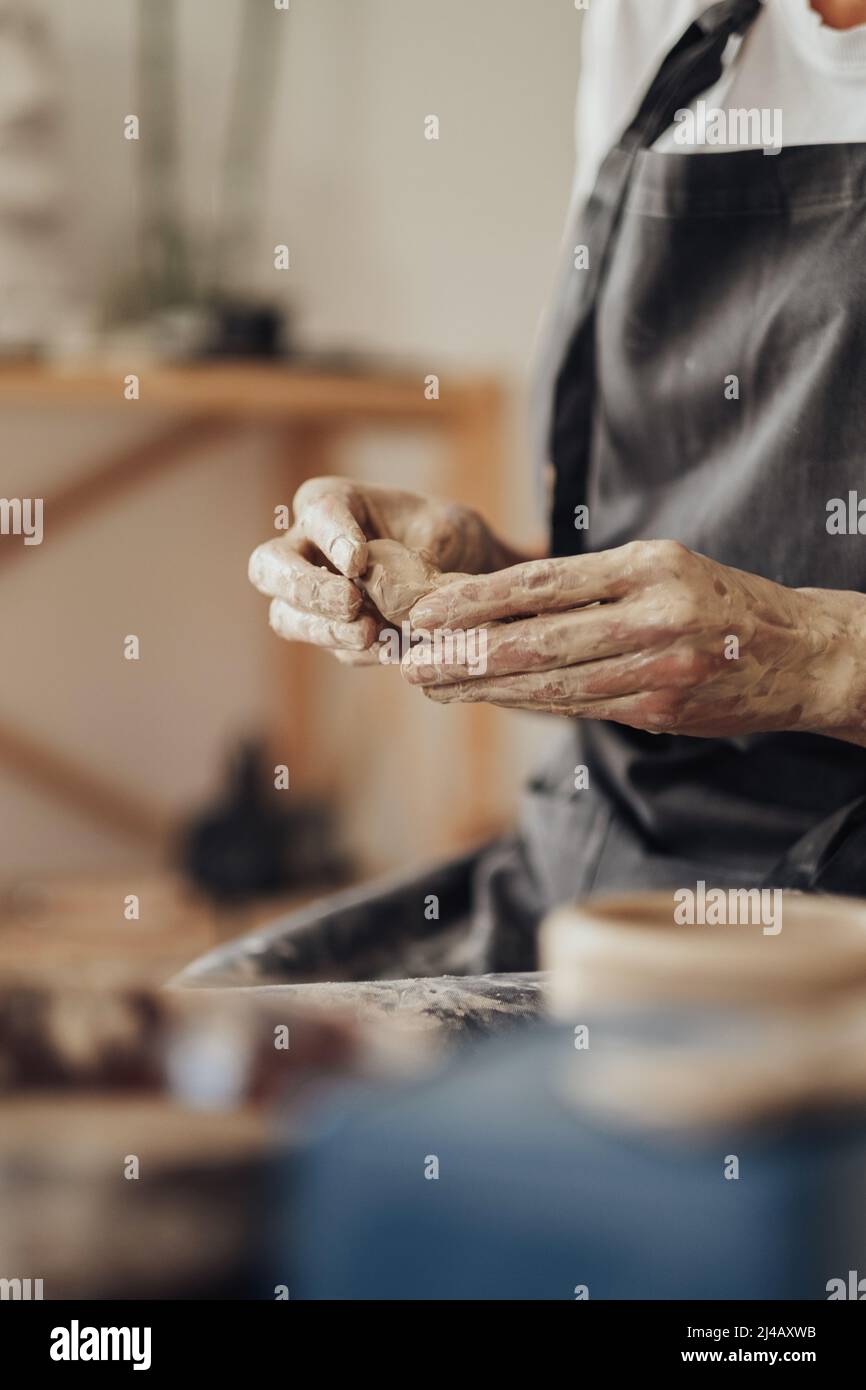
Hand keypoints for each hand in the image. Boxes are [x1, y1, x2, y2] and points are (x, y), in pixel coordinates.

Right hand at [248, 477, 512, 665]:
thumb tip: (401, 590)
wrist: (464, 572)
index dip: (332, 537)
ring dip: (323, 630)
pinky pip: (328, 645)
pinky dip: (356, 651)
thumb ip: (423, 552)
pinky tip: (388, 651)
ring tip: (369, 634)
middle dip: (305, 588)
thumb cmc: (448, 535)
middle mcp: (307, 546)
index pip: (317, 513)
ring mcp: (310, 595)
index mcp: (333, 502)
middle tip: (351, 603)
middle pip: (269, 566)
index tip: (358, 562)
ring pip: (286, 616)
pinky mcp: (329, 631)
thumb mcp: (448, 530)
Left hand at [404, 539, 855, 738]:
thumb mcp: (665, 568)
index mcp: (648, 566)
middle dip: (466, 655)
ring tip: (436, 685)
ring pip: (553, 683)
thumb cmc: (720, 602)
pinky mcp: (663, 709)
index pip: (544, 584)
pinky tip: (493, 702)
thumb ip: (595, 585)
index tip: (427, 614)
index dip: (477, 602)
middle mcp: (653, 615)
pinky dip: (531, 706)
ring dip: (486, 689)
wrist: (802, 653)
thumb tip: (503, 608)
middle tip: (412, 661)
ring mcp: (660, 667)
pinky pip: (582, 709)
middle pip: (538, 641)